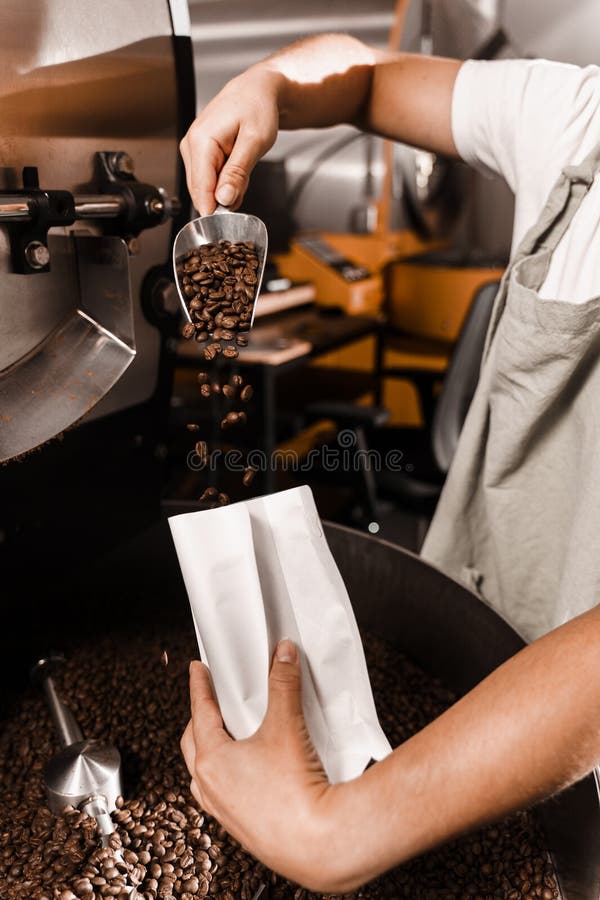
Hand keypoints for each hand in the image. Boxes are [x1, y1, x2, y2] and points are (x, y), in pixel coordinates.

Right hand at [180, 67, 281, 214]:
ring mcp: (192, 150)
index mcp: (201, 141)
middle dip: (224, 198)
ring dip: (226, 189)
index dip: (215, 209)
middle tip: (245, 182)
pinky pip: (209, 179)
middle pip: (201, 191)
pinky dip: (225, 181)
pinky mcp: (198, 154)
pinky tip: (237, 168)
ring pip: (206, 188)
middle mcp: (191, 145)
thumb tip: (223, 198)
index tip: (232, 214)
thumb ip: (238, 173)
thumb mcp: (255, 142)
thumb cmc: (257, 108)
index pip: (200, 189)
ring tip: (243, 168)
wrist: (256, 91)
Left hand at [181, 639, 339, 890]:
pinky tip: (248, 771)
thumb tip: (283, 654)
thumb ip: (283, 684)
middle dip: (201, 718)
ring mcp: (224, 811)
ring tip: (228, 735)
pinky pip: (223, 795)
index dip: (199, 686)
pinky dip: (227, 776)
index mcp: (212, 761)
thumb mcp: (287, 725)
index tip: (198, 670)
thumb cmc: (294, 791)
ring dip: (210, 750)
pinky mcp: (242, 827)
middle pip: (194, 743)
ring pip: (205, 773)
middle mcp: (211, 787)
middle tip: (211, 699)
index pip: (199, 713)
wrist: (317, 843)